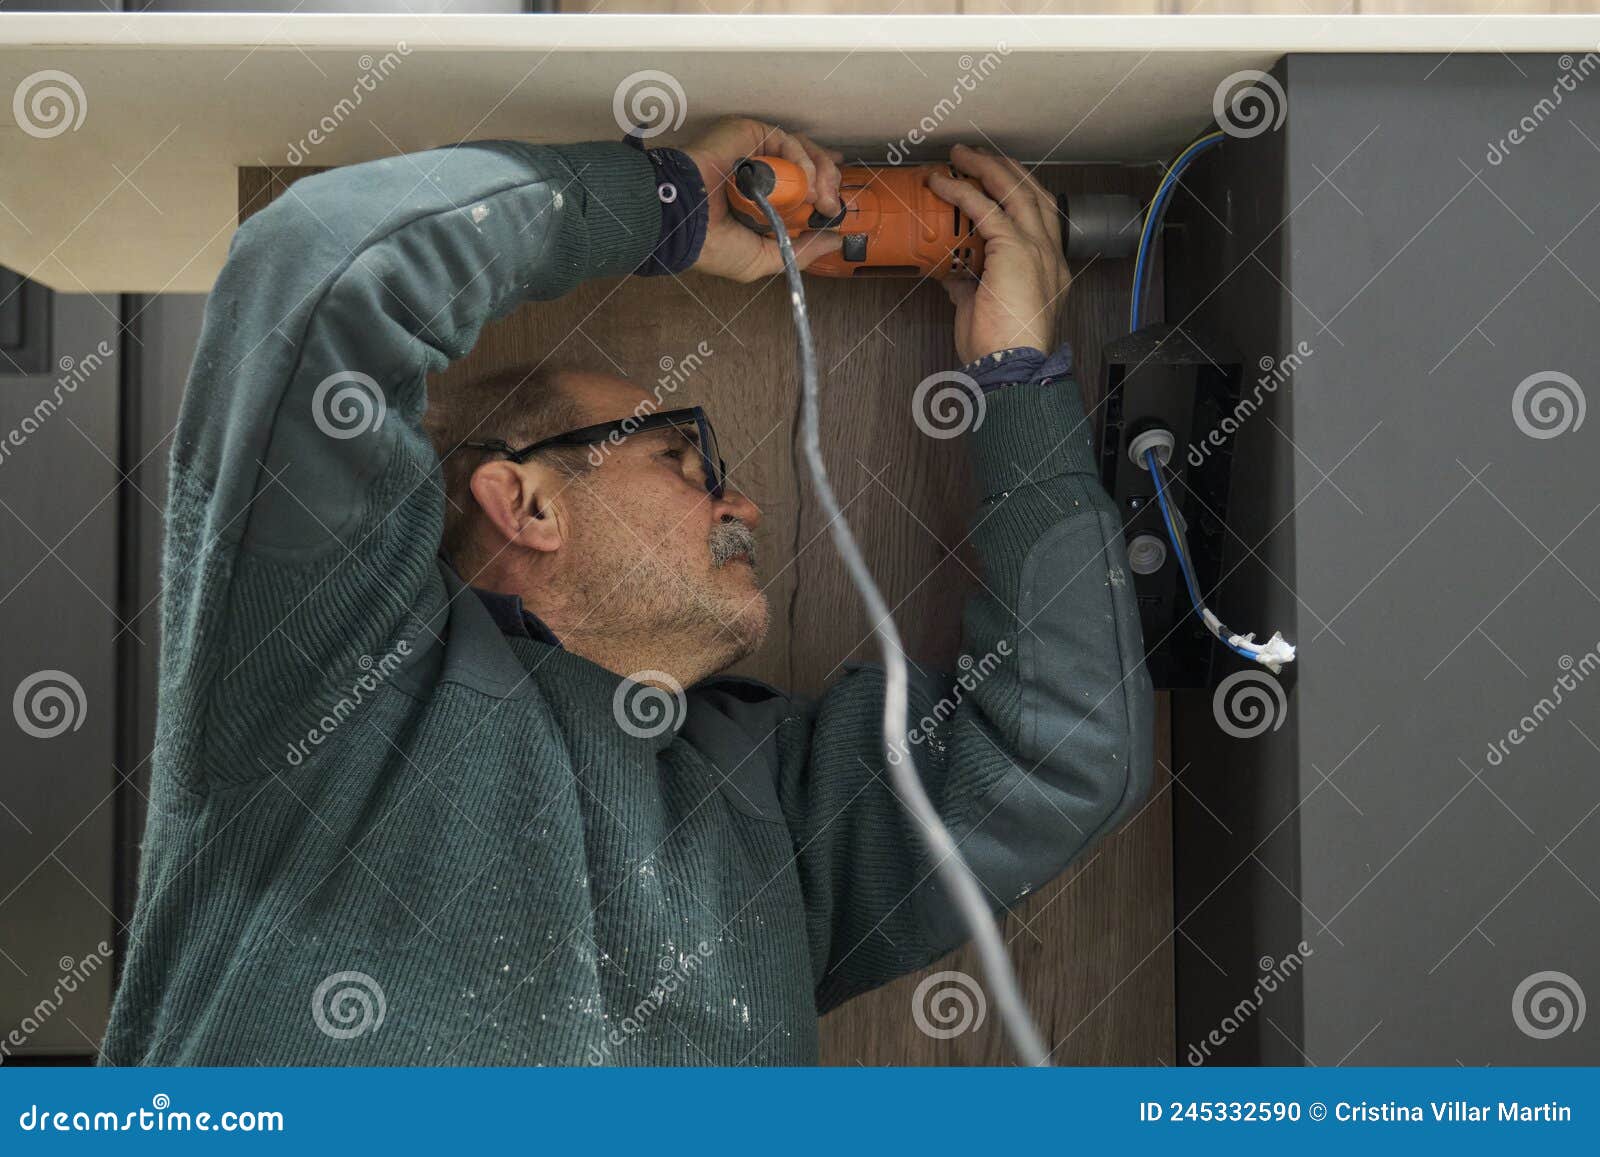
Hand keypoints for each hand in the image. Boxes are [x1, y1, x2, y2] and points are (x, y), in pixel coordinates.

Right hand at [684, 117, 843, 282]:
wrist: (687, 222)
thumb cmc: (716, 246)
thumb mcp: (766, 259)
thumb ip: (802, 252)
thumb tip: (836, 241)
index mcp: (762, 200)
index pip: (803, 186)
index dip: (825, 187)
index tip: (837, 200)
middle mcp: (761, 173)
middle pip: (809, 165)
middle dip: (828, 184)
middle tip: (831, 205)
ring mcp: (756, 152)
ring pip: (802, 150)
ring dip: (821, 172)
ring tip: (822, 196)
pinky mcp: (751, 133)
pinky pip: (788, 140)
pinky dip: (803, 161)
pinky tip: (805, 183)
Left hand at [927, 144, 1069, 365]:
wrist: (1012, 367)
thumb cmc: (1000, 350)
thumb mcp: (981, 309)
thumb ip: (969, 285)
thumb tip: (950, 271)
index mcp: (1048, 268)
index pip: (1036, 216)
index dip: (1015, 191)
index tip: (992, 179)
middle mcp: (1049, 253)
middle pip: (1032, 192)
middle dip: (1004, 168)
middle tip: (975, 154)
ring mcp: (1036, 249)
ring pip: (1015, 190)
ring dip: (986, 167)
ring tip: (960, 155)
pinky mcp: (1016, 251)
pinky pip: (987, 208)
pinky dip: (963, 191)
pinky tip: (943, 182)